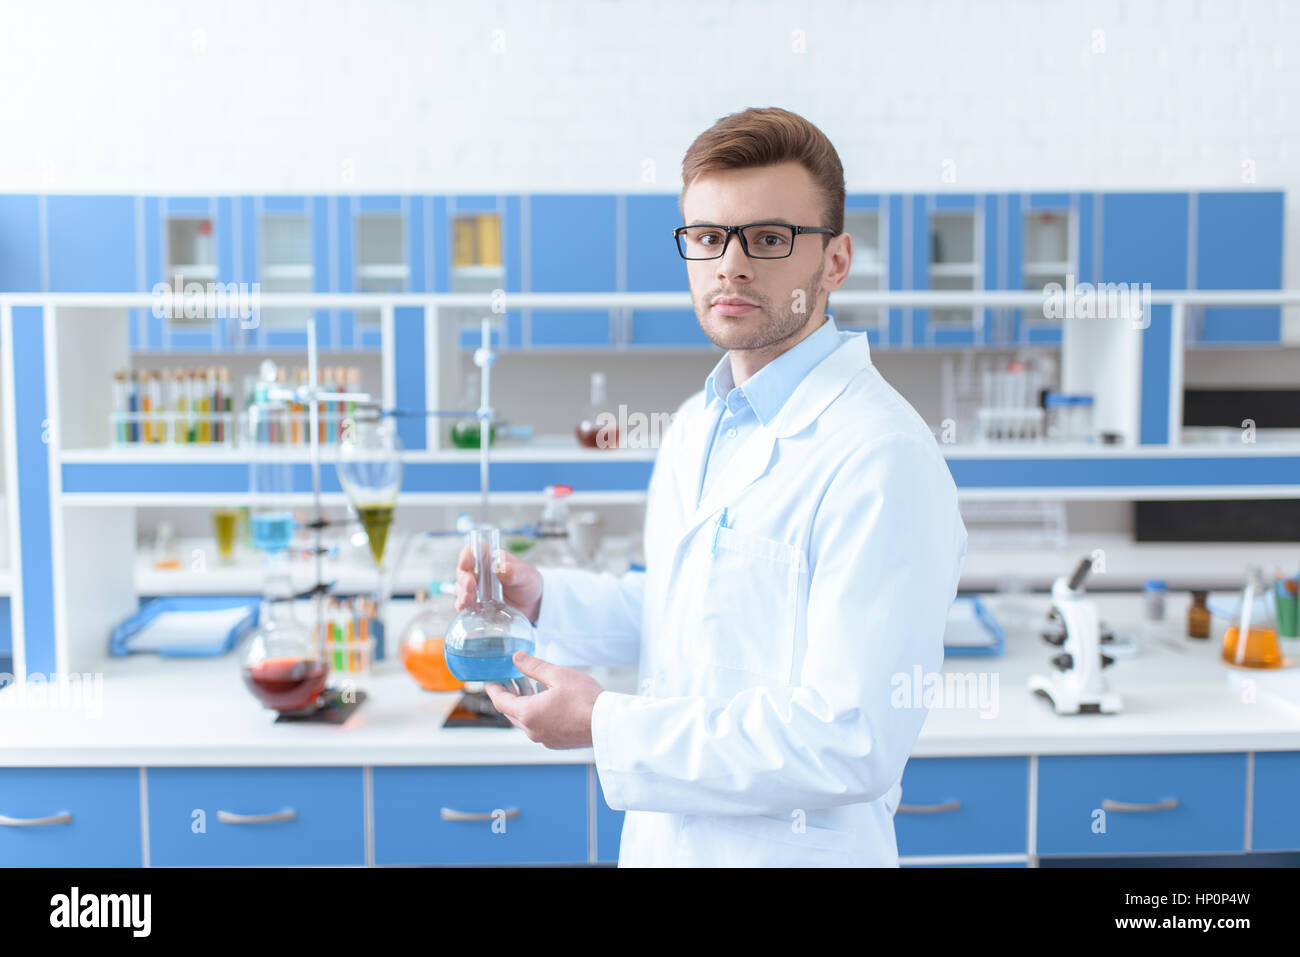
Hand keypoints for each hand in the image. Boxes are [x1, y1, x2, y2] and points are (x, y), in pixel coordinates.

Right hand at [456, 545, 542, 622]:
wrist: (531, 605)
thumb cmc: (528, 583)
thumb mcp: (527, 576)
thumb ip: (515, 572)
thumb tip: (500, 567)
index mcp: (491, 558)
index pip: (476, 550)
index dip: (468, 554)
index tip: (466, 562)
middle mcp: (481, 571)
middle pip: (464, 569)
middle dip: (464, 577)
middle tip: (470, 585)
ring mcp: (476, 587)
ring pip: (461, 586)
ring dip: (462, 592)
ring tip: (468, 598)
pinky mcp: (476, 603)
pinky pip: (463, 603)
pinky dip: (461, 604)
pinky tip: (463, 607)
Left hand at [485, 652, 603, 749]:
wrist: (608, 724)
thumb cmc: (586, 700)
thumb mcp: (558, 675)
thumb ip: (534, 666)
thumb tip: (517, 658)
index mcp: (529, 713)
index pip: (501, 702)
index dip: (494, 690)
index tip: (490, 682)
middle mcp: (532, 730)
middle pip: (511, 712)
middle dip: (508, 696)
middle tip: (509, 681)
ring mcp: (544, 738)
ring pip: (525, 721)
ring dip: (523, 704)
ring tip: (528, 686)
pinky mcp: (556, 742)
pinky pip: (538, 727)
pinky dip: (535, 713)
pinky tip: (546, 701)